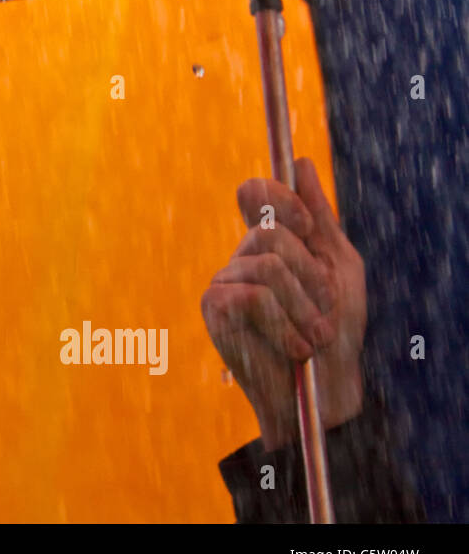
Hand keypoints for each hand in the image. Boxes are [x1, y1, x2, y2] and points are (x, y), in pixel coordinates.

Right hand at [201, 158, 366, 450]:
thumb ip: (321, 218)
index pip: (253, 192)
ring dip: (304, 307)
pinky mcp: (212, 309)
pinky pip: (252, 296)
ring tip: (313, 337)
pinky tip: (292, 348)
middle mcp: (241, 257)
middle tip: (325, 311)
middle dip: (312, 274)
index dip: (280, 197)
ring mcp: (223, 281)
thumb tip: (302, 162)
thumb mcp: (341, 268)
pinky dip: (284, 324)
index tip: (309, 229)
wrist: (324, 391)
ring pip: (267, 265)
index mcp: (269, 243)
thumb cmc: (337, 333)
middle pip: (271, 232)